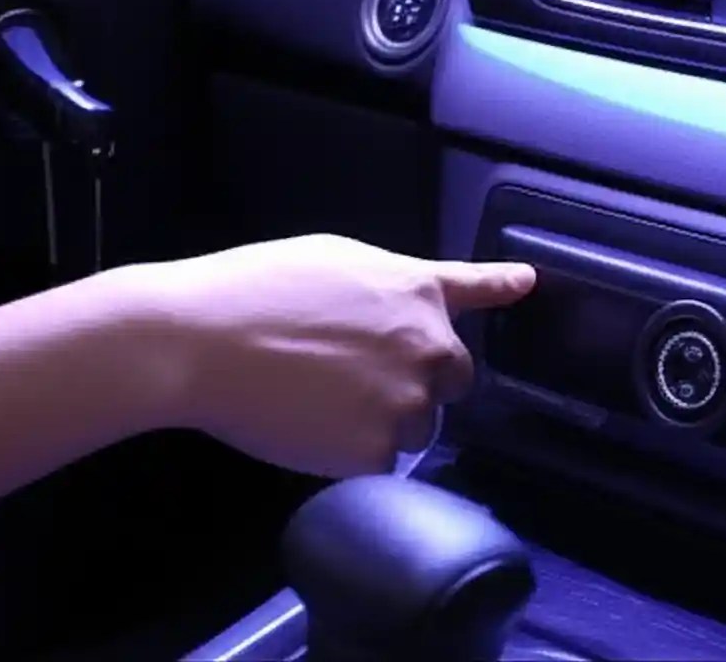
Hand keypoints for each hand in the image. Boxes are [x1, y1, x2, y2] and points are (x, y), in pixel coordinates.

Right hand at [127, 234, 535, 477]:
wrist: (200, 341)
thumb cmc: (254, 290)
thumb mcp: (334, 260)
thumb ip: (389, 283)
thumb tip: (409, 302)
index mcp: (417, 292)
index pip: (476, 288)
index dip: (501, 285)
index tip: (526, 283)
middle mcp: (429, 346)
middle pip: (451, 378)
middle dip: (417, 380)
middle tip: (354, 377)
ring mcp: (408, 402)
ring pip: (417, 427)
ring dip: (386, 422)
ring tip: (322, 403)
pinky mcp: (379, 453)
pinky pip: (383, 464)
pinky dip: (354, 457)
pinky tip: (311, 430)